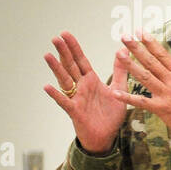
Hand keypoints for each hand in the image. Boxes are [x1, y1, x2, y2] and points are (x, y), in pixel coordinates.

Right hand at [44, 31, 127, 153]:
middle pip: (70, 66)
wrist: (107, 136)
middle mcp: (81, 87)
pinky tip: (47, 86)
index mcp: (91, 80)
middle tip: (55, 38)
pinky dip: (56, 95)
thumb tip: (123, 51)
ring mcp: (76, 98)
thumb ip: (120, 71)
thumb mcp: (119, 89)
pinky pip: (64, 102)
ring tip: (47, 55)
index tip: (65, 33)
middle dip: (64, 52)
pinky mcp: (75, 111)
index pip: (81, 60)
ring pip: (65, 80)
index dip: (74, 47)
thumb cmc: (110, 114)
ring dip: (56, 69)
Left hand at [111, 30, 170, 139]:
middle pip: (151, 62)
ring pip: (145, 77)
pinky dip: (128, 98)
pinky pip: (141, 102)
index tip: (141, 32)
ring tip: (118, 54)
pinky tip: (115, 92)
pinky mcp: (161, 109)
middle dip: (137, 48)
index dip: (152, 43)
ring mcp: (166, 95)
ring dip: (131, 65)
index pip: (163, 56)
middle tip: (125, 36)